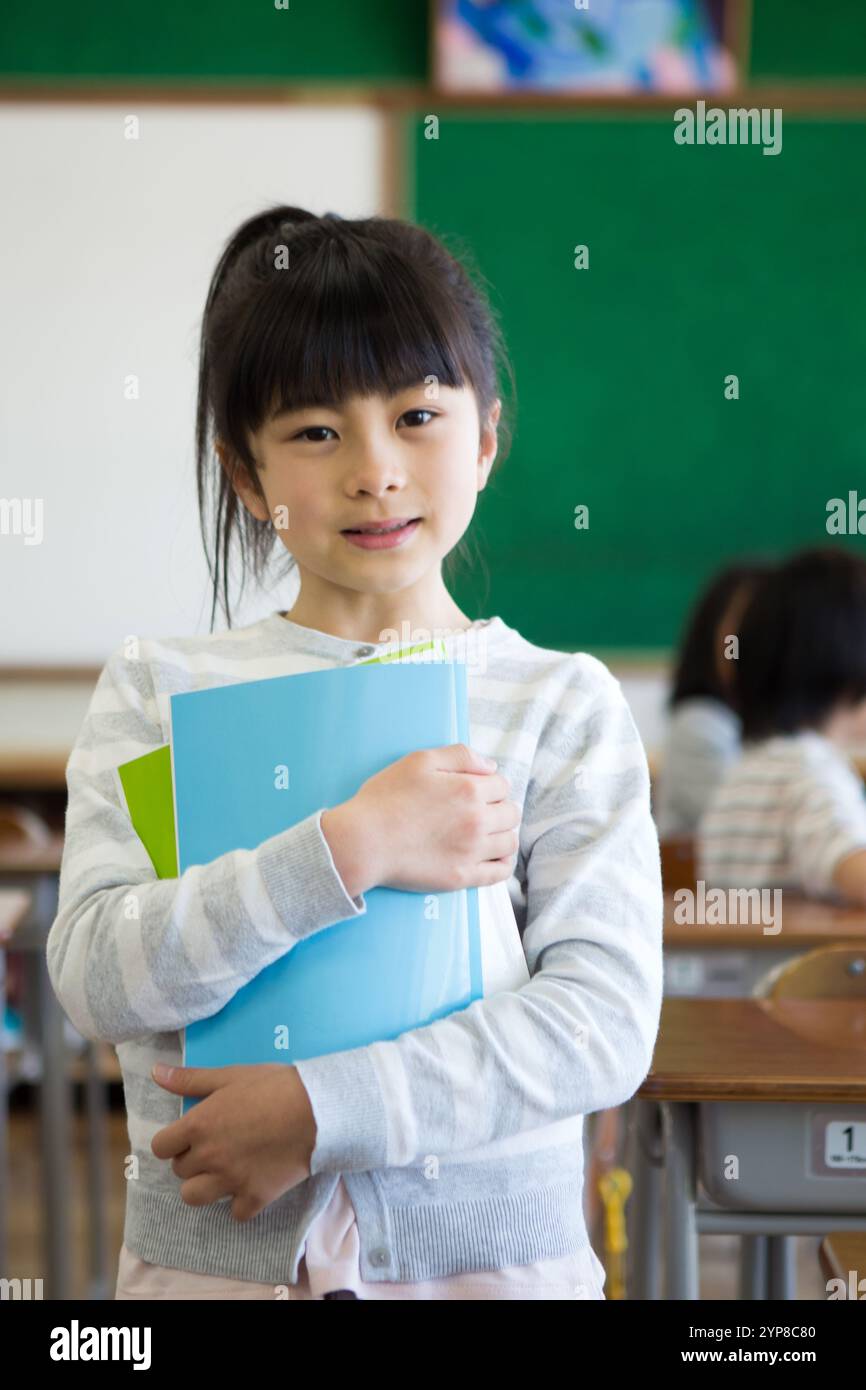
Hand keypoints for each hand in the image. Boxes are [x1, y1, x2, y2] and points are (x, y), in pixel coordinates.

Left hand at [150, 1062, 316, 1221]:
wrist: (316, 1110)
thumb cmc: (273, 1086)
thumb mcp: (230, 1076)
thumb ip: (190, 1079)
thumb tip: (156, 1073)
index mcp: (198, 1125)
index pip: (160, 1147)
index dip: (173, 1141)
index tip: (190, 1135)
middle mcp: (208, 1156)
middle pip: (179, 1171)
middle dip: (192, 1159)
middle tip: (216, 1145)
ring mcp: (230, 1180)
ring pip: (194, 1197)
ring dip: (205, 1185)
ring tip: (224, 1170)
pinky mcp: (254, 1197)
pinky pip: (235, 1213)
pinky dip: (241, 1202)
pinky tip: (252, 1184)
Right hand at [324, 743, 519, 893]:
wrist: (363, 842)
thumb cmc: (385, 799)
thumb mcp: (419, 760)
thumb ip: (460, 756)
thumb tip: (491, 766)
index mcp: (469, 790)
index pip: (502, 784)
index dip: (491, 784)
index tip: (480, 789)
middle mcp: (477, 820)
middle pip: (511, 813)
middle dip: (500, 808)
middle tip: (483, 810)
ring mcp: (472, 851)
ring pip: (509, 842)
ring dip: (503, 834)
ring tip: (488, 833)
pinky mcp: (462, 877)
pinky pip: (499, 873)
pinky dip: (503, 863)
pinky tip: (495, 858)